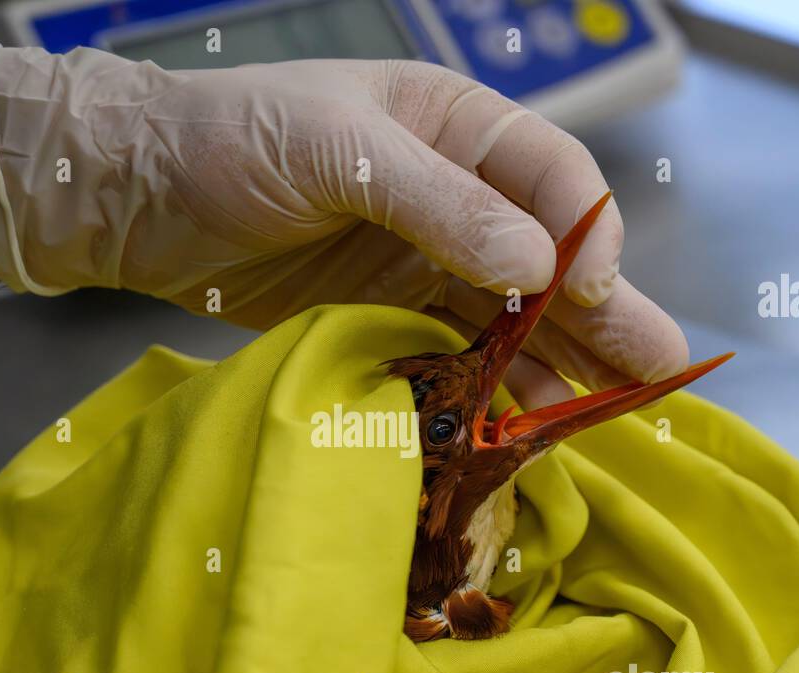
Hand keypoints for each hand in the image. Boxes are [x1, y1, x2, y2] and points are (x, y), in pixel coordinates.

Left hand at [0, 49, 687, 402]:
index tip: (586, 289)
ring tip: (616, 408)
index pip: (549, 176)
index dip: (584, 232)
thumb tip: (538, 267)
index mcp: (455, 126)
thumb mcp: (338, 149)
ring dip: (562, 360)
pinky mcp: (388, 314)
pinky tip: (527, 421)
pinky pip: (458, 352)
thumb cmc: (231, 139)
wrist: (138, 193)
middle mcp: (455, 195)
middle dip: (604, 310)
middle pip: (549, 255)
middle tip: (661, 369)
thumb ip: (440, 205)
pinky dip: (493, 385)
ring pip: (513, 313)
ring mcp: (423, 260)